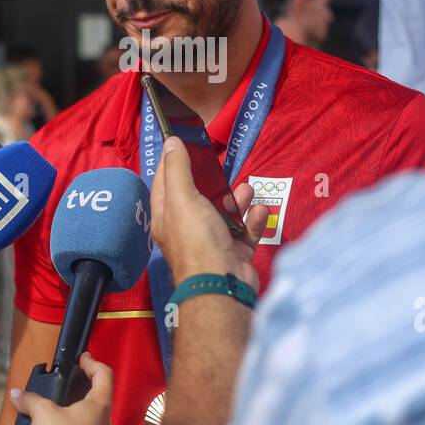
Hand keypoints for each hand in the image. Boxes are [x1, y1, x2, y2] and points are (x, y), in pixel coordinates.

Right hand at [9, 353, 112, 424]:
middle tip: (68, 384)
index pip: (105, 374)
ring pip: (92, 420)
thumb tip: (17, 394)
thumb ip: (30, 400)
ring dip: (76, 413)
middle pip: (99, 397)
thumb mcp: (42, 413)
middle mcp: (105, 421)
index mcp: (100, 404)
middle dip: (83, 389)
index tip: (83, 359)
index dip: (93, 363)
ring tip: (56, 412)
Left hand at [150, 136, 268, 288]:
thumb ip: (178, 169)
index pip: (165, 180)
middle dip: (212, 180)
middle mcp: (187, 228)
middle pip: (198, 196)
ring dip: (237, 199)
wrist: (222, 285)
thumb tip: (171, 141)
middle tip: (221, 163)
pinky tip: (260, 211)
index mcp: (167, 215)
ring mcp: (212, 241)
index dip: (172, 160)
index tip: (181, 139)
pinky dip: (253, 221)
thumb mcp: (183, 198)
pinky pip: (245, 232)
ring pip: (225, 213)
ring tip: (248, 189)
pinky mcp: (234, 252)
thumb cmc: (197, 239)